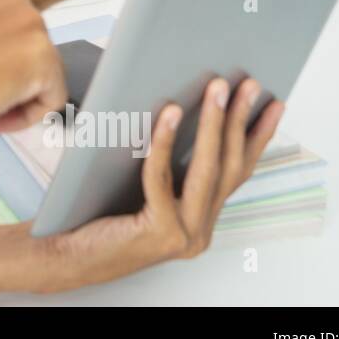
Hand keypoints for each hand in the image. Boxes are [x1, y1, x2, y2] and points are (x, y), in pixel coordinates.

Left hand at [0, 73, 284, 294]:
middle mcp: (200, 230)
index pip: (239, 171)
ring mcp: (184, 235)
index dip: (257, 136)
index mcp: (202, 218)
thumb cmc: (97, 214)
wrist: (65, 253)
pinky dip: (166, 143)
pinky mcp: (159, 232)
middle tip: (249, 84)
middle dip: (241, 120)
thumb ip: (170, 164)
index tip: (274, 102)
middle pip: (230, 167)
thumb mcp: (145, 186)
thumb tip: (183, 106)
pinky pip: (163, 178)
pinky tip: (170, 114)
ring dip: (214, 124)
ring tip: (217, 88)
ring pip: (206, 170)